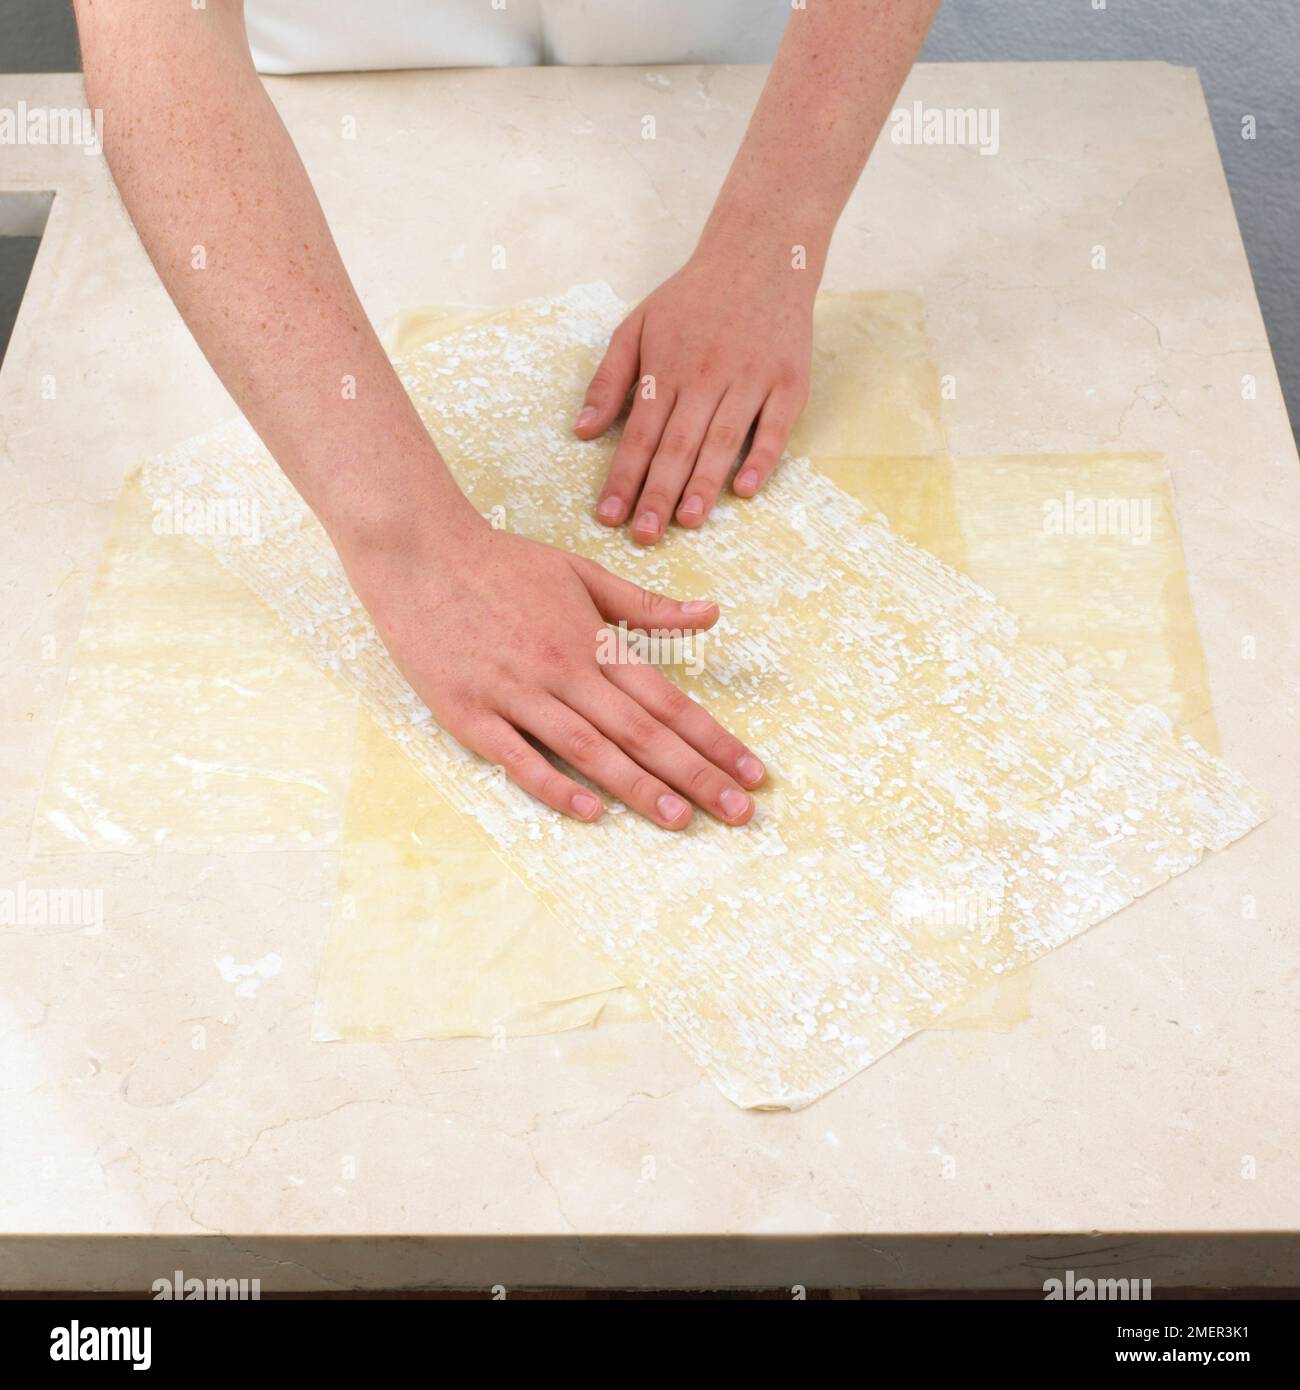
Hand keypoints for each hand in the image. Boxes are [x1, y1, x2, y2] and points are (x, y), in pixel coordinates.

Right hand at [344, 517, 765, 828]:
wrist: (417, 551)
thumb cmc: (501, 563)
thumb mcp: (581, 573)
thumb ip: (645, 605)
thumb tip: (712, 613)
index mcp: (592, 640)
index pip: (667, 700)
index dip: (714, 740)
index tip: (753, 773)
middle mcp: (561, 669)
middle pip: (640, 732)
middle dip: (695, 775)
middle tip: (739, 813)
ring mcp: (515, 693)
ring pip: (588, 748)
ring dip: (637, 787)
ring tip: (680, 821)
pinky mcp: (468, 713)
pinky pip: (516, 757)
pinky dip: (552, 785)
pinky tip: (589, 812)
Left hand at [575, 250, 812, 542]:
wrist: (761, 253)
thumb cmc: (693, 297)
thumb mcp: (637, 326)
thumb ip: (609, 379)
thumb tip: (583, 431)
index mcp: (666, 367)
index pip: (640, 433)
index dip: (623, 477)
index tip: (609, 516)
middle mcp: (706, 375)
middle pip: (677, 444)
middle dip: (658, 493)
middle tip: (644, 535)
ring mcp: (751, 379)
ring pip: (722, 440)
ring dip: (703, 484)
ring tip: (686, 522)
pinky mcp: (789, 382)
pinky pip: (773, 428)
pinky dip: (760, 459)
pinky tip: (744, 491)